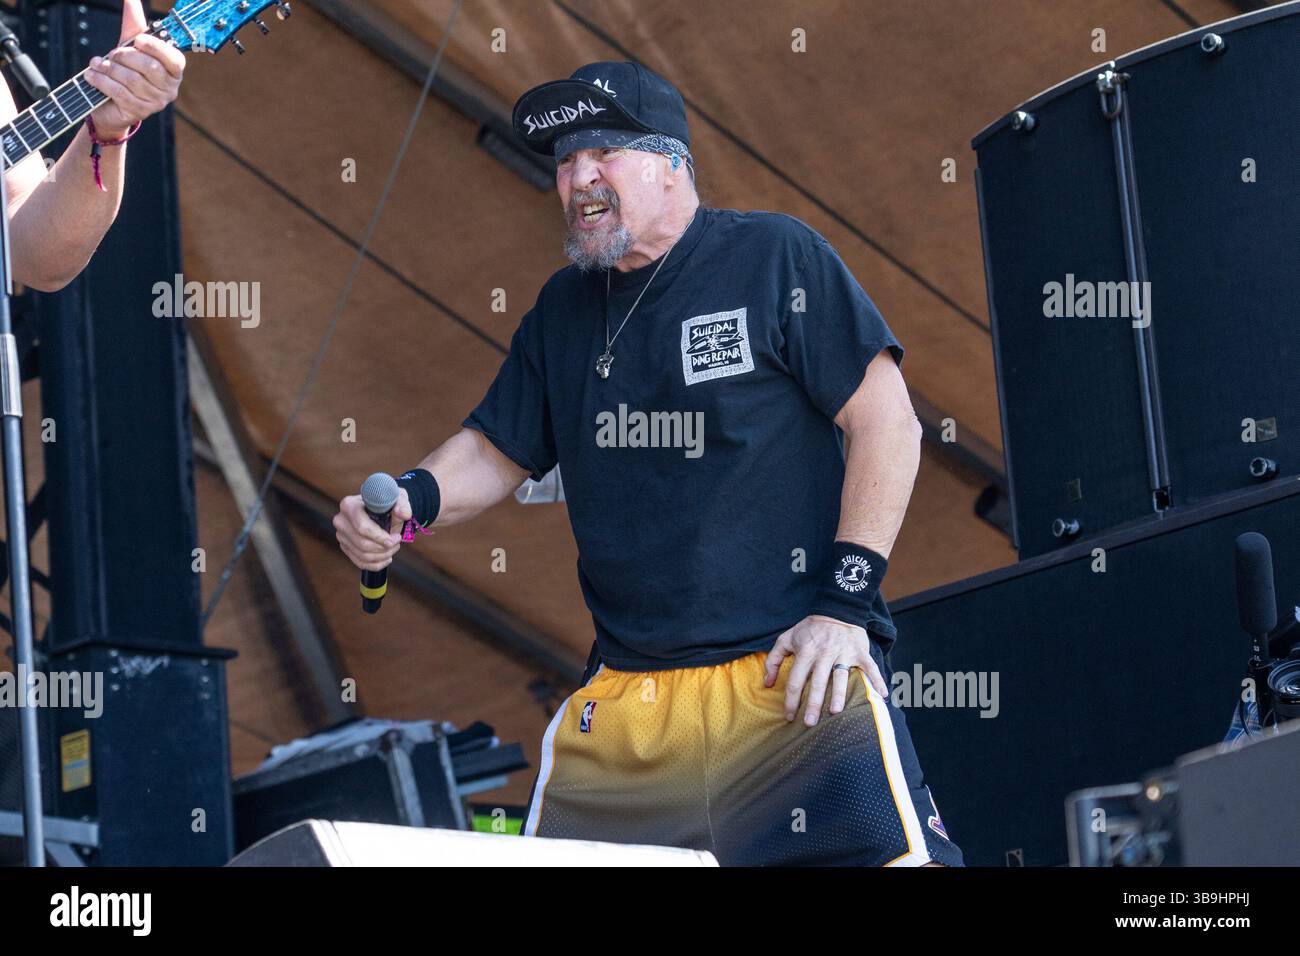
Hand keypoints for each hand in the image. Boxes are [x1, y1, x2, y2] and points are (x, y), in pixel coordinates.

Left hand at [83, 0, 184, 139]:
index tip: (137, 41)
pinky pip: (119, 92)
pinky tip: (92, 75)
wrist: (110, 103)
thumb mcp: (131, 47)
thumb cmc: (125, 71)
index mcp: (173, 71)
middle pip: (148, 67)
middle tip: (112, 55)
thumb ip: (134, 24)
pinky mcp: (139, 112)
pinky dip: (102, 81)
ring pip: (131, 79)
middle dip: (124, 56)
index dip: (154, 47)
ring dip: (108, 68)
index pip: (172, 58)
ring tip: (97, 64)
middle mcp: (169, 89)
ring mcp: (155, 103)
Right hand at [333, 489, 412, 571]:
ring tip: (393, 548)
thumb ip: (402, 504)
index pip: (363, 528)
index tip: (397, 538)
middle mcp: (341, 520)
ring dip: (382, 556)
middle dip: (384, 548)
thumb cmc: (388, 501)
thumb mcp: (397, 497)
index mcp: (349, 505)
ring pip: (362, 555)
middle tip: (397, 543)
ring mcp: (341, 535)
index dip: (382, 537)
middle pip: (363, 544)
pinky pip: (360, 562)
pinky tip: (386, 558)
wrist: (380, 508)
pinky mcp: (345, 546)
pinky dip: (376, 564)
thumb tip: (404, 514)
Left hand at [763, 614, 888, 726]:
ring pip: (840, 677)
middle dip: (813, 704)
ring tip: (835, 712)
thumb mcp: (787, 638)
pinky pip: (870, 667)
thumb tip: (767, 683)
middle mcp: (824, 653)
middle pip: (818, 682)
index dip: (791, 700)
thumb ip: (774, 660)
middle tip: (810, 723)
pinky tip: (882, 694)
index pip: (796, 680)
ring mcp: (843, 652)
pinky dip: (877, 680)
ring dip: (839, 695)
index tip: (789, 716)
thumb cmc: (810, 629)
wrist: (837, 609)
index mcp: (805, 651)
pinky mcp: (860, 652)